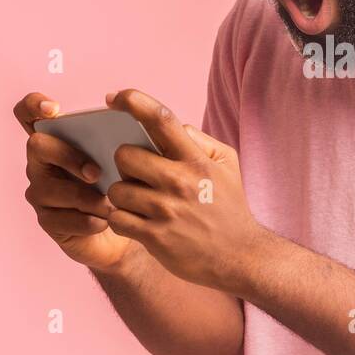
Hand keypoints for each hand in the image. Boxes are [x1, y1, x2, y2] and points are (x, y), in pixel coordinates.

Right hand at [13, 91, 137, 273]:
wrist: (125, 225)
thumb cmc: (124, 181)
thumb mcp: (127, 158)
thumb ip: (127, 138)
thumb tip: (152, 123)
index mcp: (58, 138)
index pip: (28, 112)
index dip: (34, 104)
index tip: (55, 110)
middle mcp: (41, 161)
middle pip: (37, 145)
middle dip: (69, 157)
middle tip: (97, 173)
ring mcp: (40, 191)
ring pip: (48, 188)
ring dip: (84, 197)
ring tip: (110, 206)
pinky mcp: (46, 220)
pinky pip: (60, 219)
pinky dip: (86, 220)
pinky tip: (105, 222)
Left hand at [103, 88, 267, 292]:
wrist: (240, 256)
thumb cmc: (230, 207)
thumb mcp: (227, 165)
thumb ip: (199, 141)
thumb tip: (171, 126)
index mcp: (196, 160)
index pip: (161, 119)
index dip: (134, 102)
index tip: (114, 98)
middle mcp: (179, 182)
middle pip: (125, 155)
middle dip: (124, 162)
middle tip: (136, 173)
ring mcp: (166, 211)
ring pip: (117, 190)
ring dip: (122, 195)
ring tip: (138, 202)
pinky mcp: (155, 238)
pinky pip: (117, 219)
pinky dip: (121, 220)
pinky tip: (137, 222)